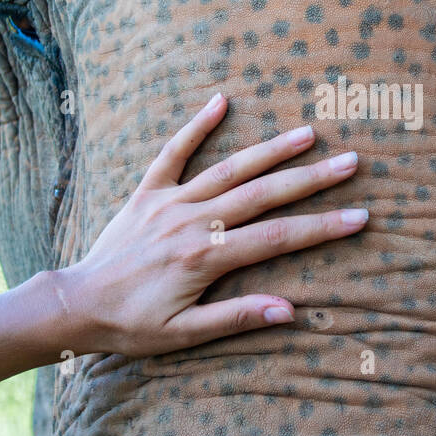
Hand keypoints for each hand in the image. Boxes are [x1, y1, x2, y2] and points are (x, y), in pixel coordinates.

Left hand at [54, 94, 365, 356]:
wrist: (75, 306)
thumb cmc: (131, 326)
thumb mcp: (184, 335)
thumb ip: (237, 318)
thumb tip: (289, 311)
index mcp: (206, 258)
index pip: (278, 237)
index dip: (323, 227)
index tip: (360, 216)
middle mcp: (193, 222)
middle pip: (264, 195)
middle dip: (311, 178)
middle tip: (352, 162)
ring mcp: (169, 202)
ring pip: (229, 169)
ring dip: (271, 149)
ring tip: (309, 133)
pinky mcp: (146, 193)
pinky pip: (173, 153)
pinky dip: (195, 125)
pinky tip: (221, 100)